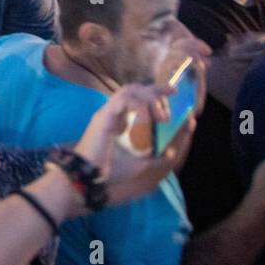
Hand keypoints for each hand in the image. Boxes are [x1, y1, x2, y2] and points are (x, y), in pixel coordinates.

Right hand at [74, 83, 180, 208]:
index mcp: (120, 119)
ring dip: (150, 101)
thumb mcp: (140, 164)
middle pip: (134, 88)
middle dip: (155, 92)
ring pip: (129, 90)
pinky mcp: (104, 116)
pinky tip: (148, 124)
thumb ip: (156, 157)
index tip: (173, 92)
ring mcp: (107, 112)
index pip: (137, 96)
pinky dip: (141, 109)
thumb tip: (171, 152)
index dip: (156, 91)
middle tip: (167, 113)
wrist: (90, 176)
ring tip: (161, 119)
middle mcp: (113, 111)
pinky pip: (124, 101)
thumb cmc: (110, 170)